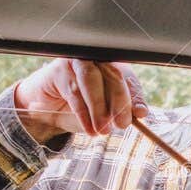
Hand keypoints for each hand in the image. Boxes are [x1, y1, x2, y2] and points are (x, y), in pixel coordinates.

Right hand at [13, 58, 147, 143]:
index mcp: (113, 65)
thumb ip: (124, 110)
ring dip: (99, 109)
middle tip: (121, 125)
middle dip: (119, 102)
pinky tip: (89, 128)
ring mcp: (76, 61)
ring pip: (92, 81)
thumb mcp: (106, 111)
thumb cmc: (81, 107)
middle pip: (112, 74)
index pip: (128, 78)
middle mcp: (96, 59)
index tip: (140, 114)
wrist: (48, 108)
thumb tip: (141, 112)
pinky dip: (83, 114)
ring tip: (103, 130)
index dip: (135, 96)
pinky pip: (74, 92)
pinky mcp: (59, 70)